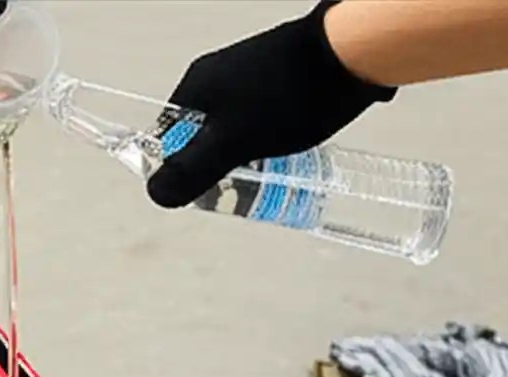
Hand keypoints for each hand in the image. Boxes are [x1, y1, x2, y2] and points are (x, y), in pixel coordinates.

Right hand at [146, 0, 396, 208]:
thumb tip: (156, 194)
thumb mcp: (234, 142)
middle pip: (204, 134)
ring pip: (237, 127)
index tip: (208, 190)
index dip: (183, 168)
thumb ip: (194, 170)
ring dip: (249, 152)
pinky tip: (292, 148)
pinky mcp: (281, 75)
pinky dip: (272, 136)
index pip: (170, 137)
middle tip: (243, 186)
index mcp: (196, 87)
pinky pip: (264, 116)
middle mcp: (217, 76)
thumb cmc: (288, 97)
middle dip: (220, 164)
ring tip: (272, 171)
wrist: (352, 52)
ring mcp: (251, 74)